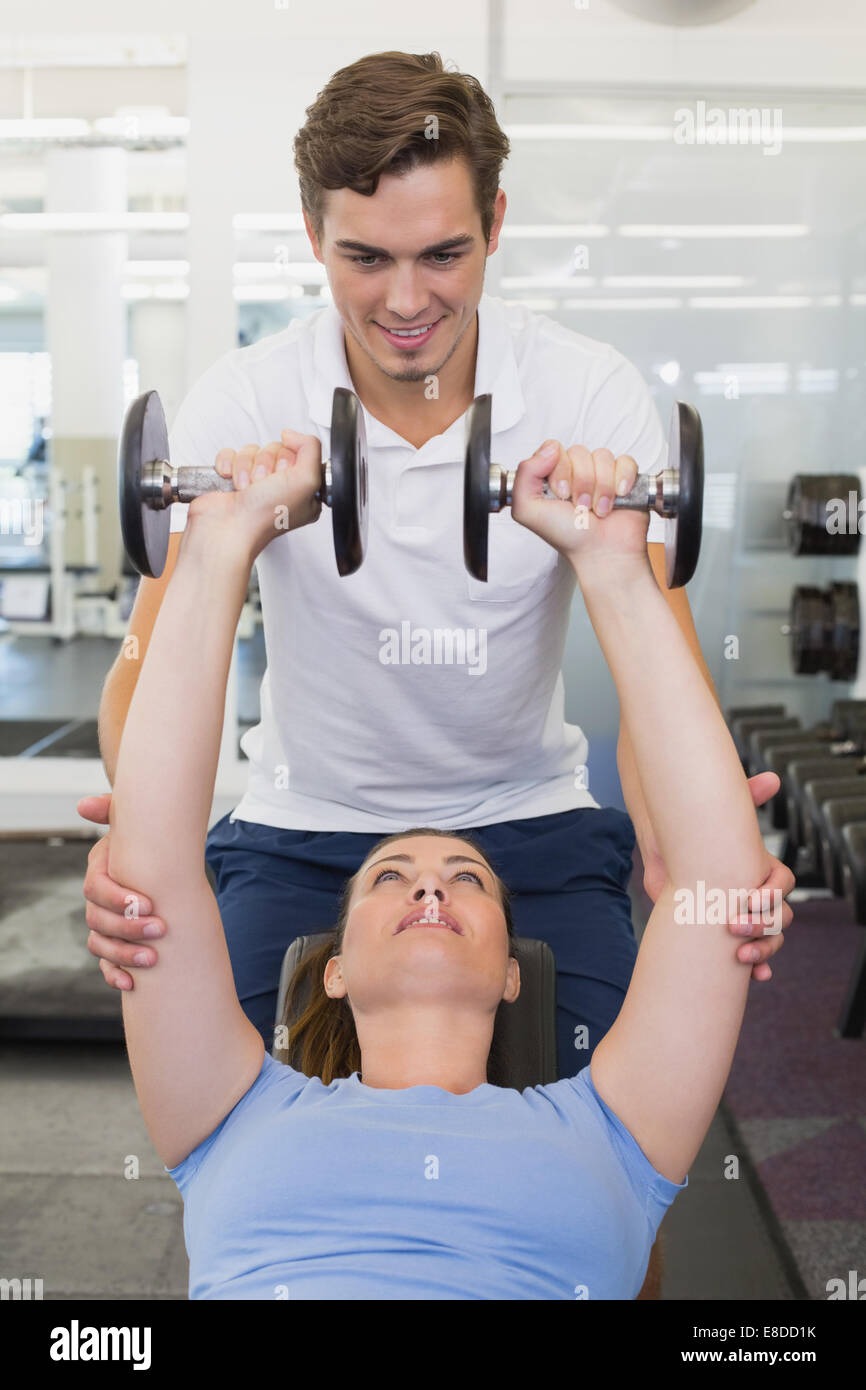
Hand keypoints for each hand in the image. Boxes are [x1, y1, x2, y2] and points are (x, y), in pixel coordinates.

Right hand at [77, 793, 165, 991]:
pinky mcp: (116, 945)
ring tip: (153, 958)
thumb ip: (113, 810)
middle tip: (159, 929)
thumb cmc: (148, 841)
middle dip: (128, 929)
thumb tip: (84, 805)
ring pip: (101, 945)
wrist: (163, 860)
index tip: (147, 903)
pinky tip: (132, 984)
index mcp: (100, 873)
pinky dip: (116, 975)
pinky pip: (107, 966)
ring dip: (124, 955)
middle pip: (98, 922)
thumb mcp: (135, 823)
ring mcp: (105, 925)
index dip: (116, 898)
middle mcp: (97, 902)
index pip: (95, 890)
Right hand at [188, 431, 323, 562]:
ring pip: (252, 451)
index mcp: (304, 491)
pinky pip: (230, 454)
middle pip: (275, 449)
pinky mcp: (232, 479)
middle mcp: (280, 488)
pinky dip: (228, 465)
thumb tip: (293, 435)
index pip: (300, 453)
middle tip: (263, 484)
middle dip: (266, 464)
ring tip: (247, 487)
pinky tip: (231, 482)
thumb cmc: (265, 517)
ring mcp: (255, 484)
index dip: (289, 460)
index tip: (284, 477)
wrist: (228, 528)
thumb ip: (311, 448)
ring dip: (246, 466)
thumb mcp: (307, 480)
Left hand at [510, 439, 649, 571]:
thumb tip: (549, 449)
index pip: (553, 449)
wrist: (601, 553)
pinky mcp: (624, 477)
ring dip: (601, 486)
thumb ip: (524, 475)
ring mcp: (600, 473)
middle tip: (581, 506)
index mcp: (550, 475)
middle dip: (581, 482)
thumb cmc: (567, 536)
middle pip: (579, 452)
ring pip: (602, 457)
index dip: (560, 470)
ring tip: (599, 509)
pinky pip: (625, 462)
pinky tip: (619, 497)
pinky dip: (622, 480)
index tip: (561, 495)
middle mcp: (575, 472)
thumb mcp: (527, 510)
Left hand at [642, 771, 793, 980]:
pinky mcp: (722, 932)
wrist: (665, 849)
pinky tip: (753, 976)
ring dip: (762, 951)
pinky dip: (756, 968)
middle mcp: (755, 894)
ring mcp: (741, 914)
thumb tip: (772, 778)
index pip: (782, 886)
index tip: (750, 898)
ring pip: (770, 939)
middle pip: (780, 918)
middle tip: (734, 929)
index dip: (771, 895)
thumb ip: (747, 796)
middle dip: (763, 928)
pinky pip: (750, 956)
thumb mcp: (719, 815)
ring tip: (741, 957)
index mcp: (761, 869)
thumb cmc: (695, 829)